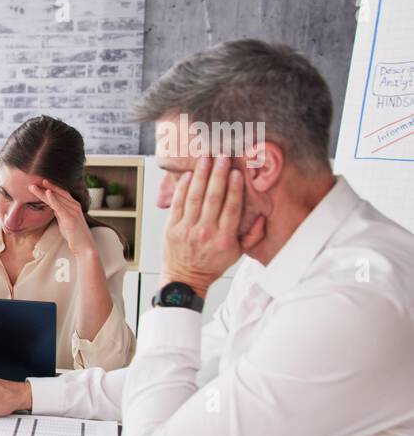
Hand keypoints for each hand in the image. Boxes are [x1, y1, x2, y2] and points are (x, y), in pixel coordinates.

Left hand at [31, 178, 95, 258]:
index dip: (50, 187)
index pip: (60, 193)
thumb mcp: (65, 220)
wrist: (84, 246)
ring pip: (57, 198)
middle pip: (58, 193)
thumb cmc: (74, 234)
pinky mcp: (70, 218)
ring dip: (44, 191)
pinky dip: (53, 199)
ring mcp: (73, 211)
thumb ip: (60, 212)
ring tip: (33, 187)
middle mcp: (74, 205)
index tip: (39, 183)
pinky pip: (60, 206)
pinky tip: (47, 193)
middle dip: (45, 187)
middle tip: (33, 181)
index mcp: (73, 205)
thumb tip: (52, 205)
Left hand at [161, 156, 265, 297]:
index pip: (231, 208)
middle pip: (213, 198)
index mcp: (224, 238)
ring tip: (205, 159)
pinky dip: (183, 188)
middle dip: (217, 175)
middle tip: (222, 157)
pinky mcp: (172, 228)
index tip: (236, 172)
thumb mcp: (238, 254)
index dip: (234, 189)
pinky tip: (190, 175)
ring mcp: (187, 229)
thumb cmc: (212, 264)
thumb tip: (262, 216)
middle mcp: (205, 232)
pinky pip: (177, 203)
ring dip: (201, 176)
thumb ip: (253, 235)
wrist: (185, 278)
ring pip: (194, 197)